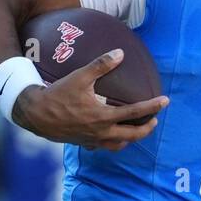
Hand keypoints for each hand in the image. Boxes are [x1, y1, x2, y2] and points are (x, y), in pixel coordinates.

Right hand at [14, 48, 168, 151]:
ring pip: (120, 145)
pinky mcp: (85, 143)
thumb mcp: (79, 76)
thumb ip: (101, 64)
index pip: (135, 113)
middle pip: (133, 135)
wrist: (35, 115)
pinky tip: (113, 135)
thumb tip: (120, 53)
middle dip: (147, 128)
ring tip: (136, 129)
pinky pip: (105, 147)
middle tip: (154, 120)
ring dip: (131, 138)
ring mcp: (93, 140)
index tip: (165, 101)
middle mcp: (101, 132)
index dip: (152, 107)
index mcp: (103, 117)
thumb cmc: (57, 94)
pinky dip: (114, 142)